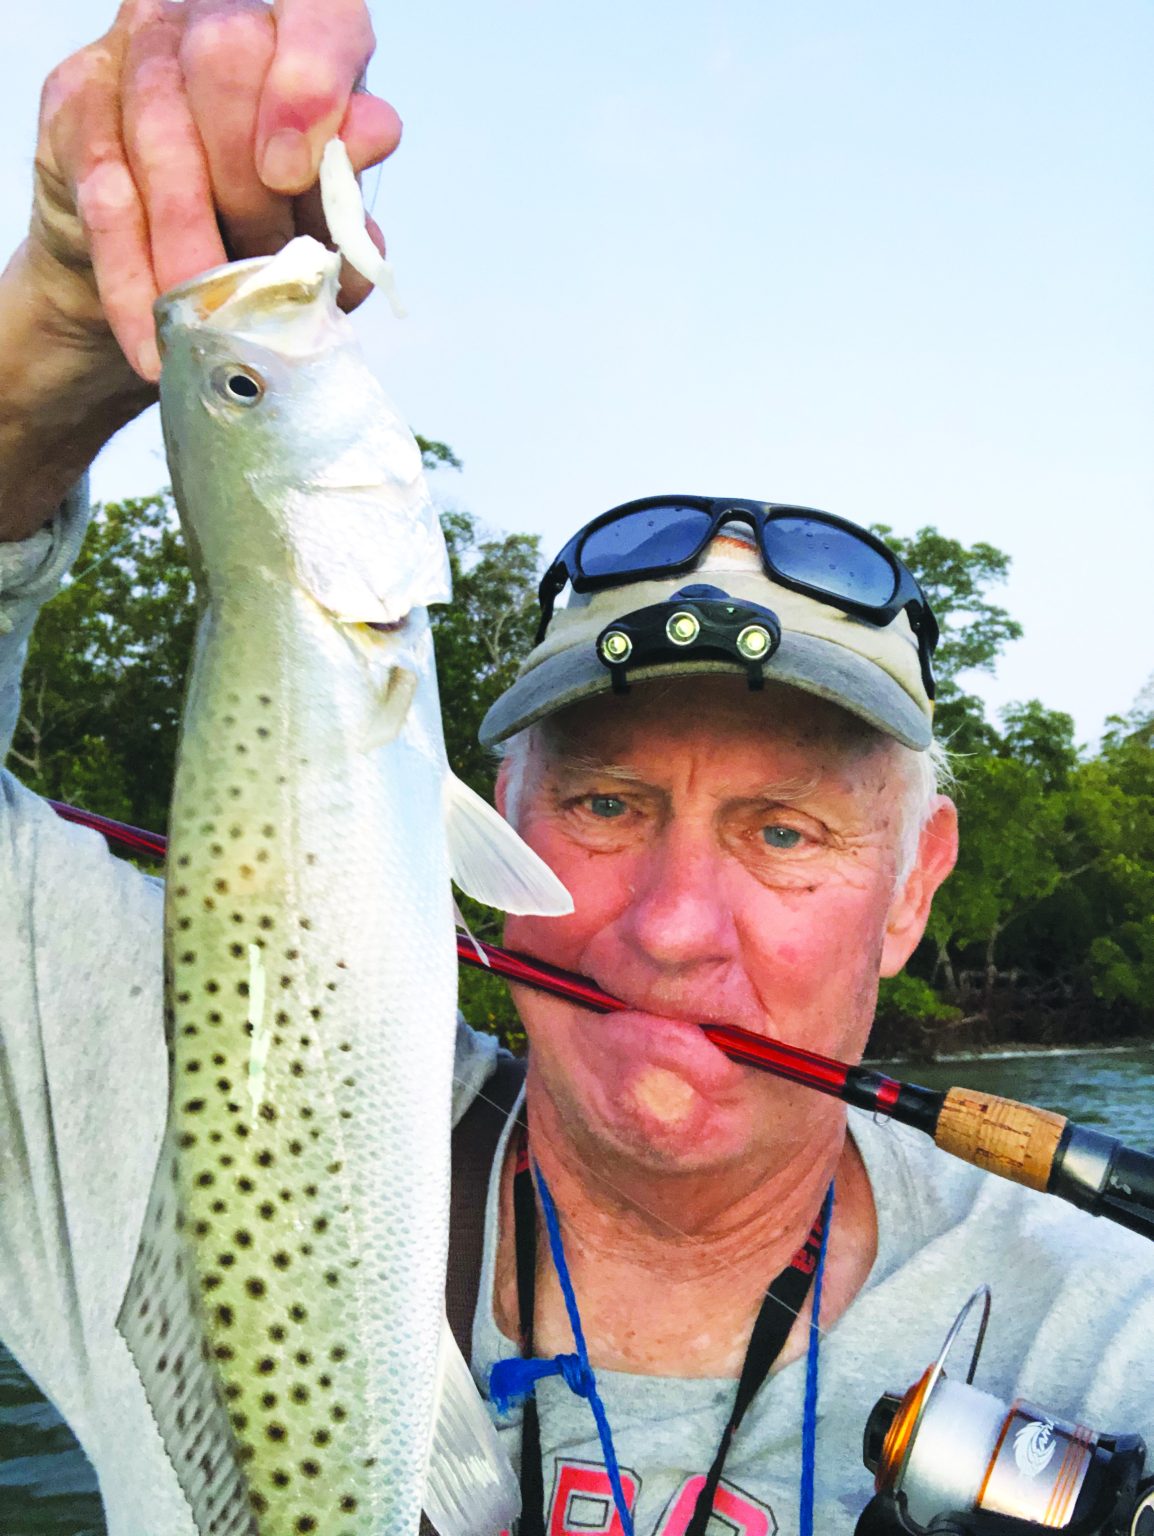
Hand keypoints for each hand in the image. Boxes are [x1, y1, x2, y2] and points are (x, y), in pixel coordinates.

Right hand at [26, 0, 401, 381]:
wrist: (161, 274)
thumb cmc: (261, 226)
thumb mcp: (321, 221)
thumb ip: (348, 191)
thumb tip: (370, 140)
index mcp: (299, 31)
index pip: (317, 13)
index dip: (310, 85)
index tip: (296, 173)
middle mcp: (213, 17)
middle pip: (225, 61)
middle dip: (250, 182)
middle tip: (265, 261)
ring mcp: (137, 54)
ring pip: (163, 135)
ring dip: (194, 243)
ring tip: (217, 318)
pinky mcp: (76, 106)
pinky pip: (108, 198)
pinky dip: (136, 280)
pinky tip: (157, 336)